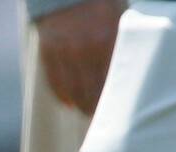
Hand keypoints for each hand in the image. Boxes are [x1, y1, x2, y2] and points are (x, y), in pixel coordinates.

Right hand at [34, 0, 120, 116]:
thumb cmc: (101, 6)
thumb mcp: (118, 23)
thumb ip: (120, 49)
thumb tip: (127, 80)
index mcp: (107, 40)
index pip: (111, 84)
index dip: (113, 103)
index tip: (118, 114)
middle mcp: (84, 49)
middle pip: (91, 94)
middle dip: (97, 109)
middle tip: (103, 117)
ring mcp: (64, 53)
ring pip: (73, 94)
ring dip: (81, 106)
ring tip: (88, 111)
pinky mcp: (48, 54)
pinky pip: (56, 85)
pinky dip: (65, 97)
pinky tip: (72, 102)